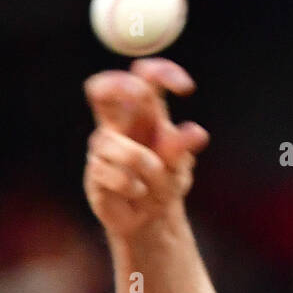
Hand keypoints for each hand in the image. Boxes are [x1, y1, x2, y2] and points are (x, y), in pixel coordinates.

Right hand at [83, 58, 209, 239]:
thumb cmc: (163, 185)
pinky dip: (132, 187)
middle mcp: (117, 125)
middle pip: (99, 88)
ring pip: (113, 142)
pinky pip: (113, 173)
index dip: (161, 72)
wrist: (150, 221)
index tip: (187, 89)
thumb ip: (180, 147)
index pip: (143, 78)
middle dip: (119, 87)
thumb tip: (197, 132)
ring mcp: (102, 148)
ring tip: (156, 183)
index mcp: (141, 115)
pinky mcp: (94, 173)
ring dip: (144, 165)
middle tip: (143, 98)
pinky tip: (138, 193)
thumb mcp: (178, 166)